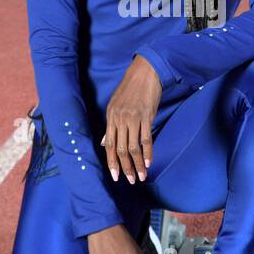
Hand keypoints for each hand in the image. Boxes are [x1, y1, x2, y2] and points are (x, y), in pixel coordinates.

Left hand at [100, 54, 160, 183]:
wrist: (145, 73)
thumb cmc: (130, 89)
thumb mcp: (115, 105)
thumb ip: (110, 125)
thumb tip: (105, 142)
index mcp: (111, 118)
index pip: (109, 145)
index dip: (111, 162)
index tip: (115, 176)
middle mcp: (120, 119)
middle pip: (121, 149)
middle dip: (125, 167)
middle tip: (130, 180)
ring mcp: (133, 118)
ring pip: (133, 147)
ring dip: (137, 164)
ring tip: (141, 176)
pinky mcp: (146, 116)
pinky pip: (146, 138)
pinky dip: (148, 152)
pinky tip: (149, 162)